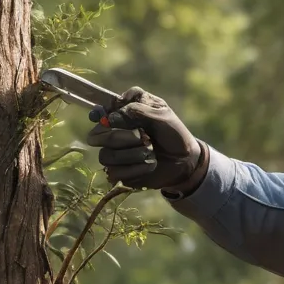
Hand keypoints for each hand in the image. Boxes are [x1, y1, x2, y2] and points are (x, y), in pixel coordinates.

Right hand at [86, 87, 205, 190]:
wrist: (185, 159)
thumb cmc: (173, 132)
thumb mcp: (161, 114)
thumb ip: (136, 111)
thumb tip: (109, 119)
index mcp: (122, 111)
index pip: (99, 113)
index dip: (98, 116)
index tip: (102, 119)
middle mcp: (113, 131)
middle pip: (97, 136)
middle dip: (122, 137)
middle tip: (144, 137)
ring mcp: (114, 152)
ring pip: (106, 156)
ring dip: (132, 154)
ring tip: (151, 151)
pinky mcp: (119, 172)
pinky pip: (115, 173)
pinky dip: (136, 169)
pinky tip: (151, 165)